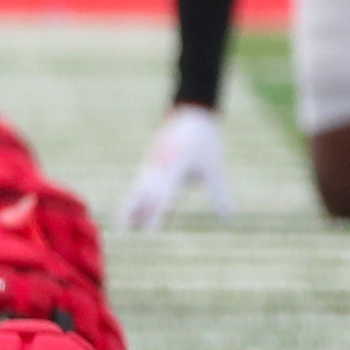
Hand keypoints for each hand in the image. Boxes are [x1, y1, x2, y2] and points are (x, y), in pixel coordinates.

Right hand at [119, 106, 233, 230]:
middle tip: (122, 235)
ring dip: (128, 209)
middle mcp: (159, 169)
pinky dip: (133, 199)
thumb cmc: (206, 142)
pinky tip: (132, 214)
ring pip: (136, 191)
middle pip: (141, 196)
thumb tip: (229, 219)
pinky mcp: (150, 164)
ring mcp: (151, 166)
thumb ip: (220, 194)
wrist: (192, 114)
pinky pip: (139, 185)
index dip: (156, 216)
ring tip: (120, 229)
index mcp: (175, 169)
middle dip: (132, 215)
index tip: (150, 234)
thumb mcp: (215, 168)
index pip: (164, 197)